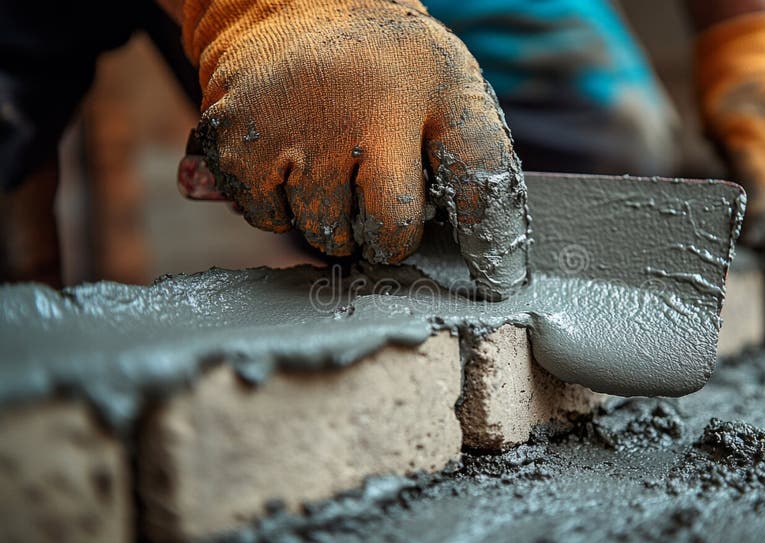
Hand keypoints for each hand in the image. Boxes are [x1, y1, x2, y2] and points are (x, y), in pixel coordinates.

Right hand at [178, 0, 528, 298]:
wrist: (292, 2)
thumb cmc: (387, 61)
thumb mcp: (452, 88)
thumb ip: (479, 160)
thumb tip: (495, 257)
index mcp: (398, 108)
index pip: (422, 212)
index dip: (439, 239)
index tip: (460, 255)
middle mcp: (337, 124)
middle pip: (373, 236)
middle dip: (381, 229)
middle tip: (378, 188)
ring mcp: (279, 135)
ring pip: (319, 232)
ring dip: (331, 217)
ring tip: (336, 164)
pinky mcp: (231, 143)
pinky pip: (265, 217)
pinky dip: (282, 204)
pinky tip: (295, 161)